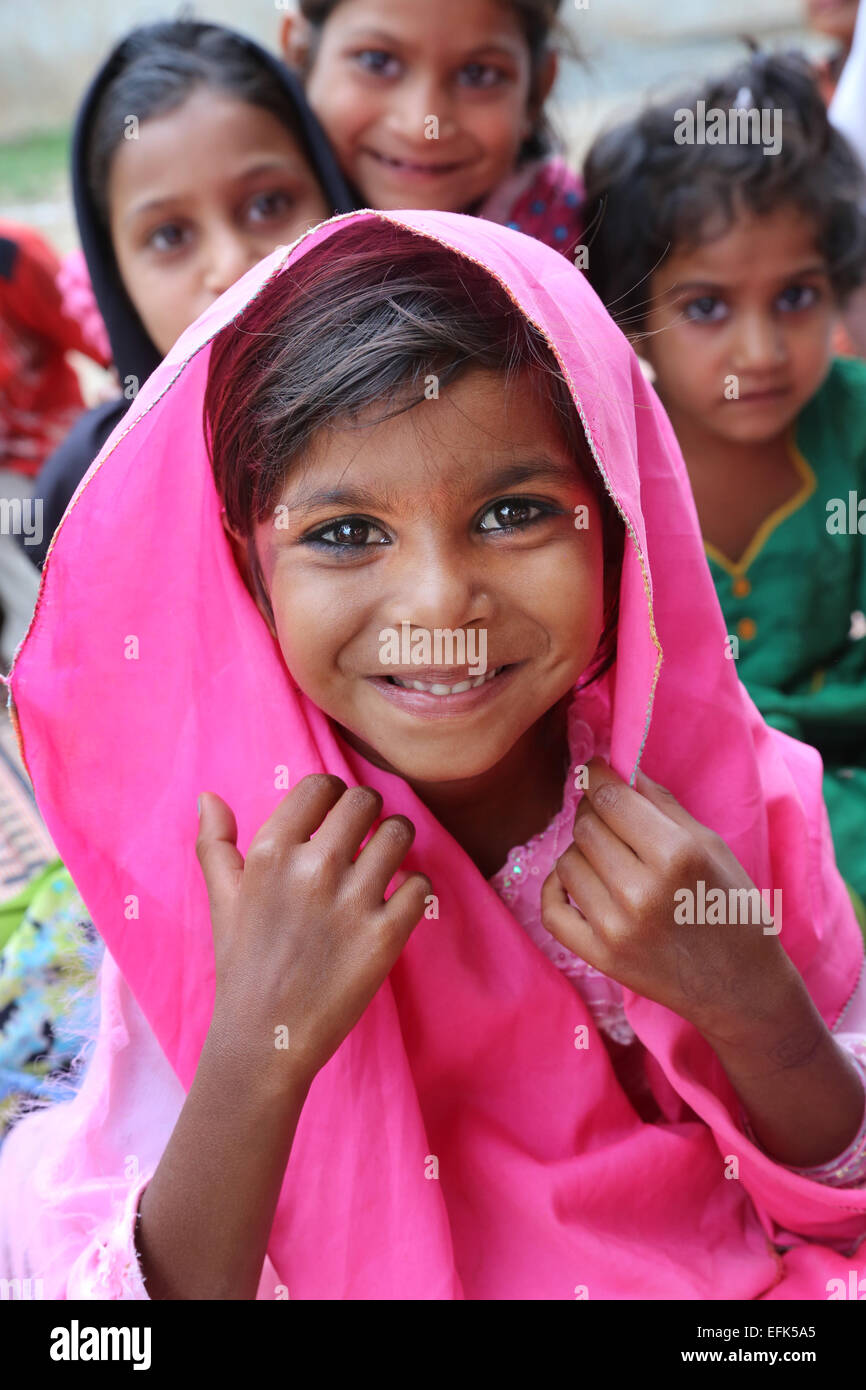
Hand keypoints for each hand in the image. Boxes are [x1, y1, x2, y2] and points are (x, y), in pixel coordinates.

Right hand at [196, 774, 431, 1088]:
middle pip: (366, 801)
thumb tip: (209, 797)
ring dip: (396, 844)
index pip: (322, 785)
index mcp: (271, 852)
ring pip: (399, 834)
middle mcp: (313, 867)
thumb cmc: (243, 965)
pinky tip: (395, 904)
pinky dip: (414, 890)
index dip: (334, 796)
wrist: (266, 1039)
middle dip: (368, 815)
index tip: (335, 818)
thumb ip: (215, 844)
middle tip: (364, 840)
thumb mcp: (221, 901)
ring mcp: (353, 901)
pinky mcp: (386, 935)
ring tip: (383, 866)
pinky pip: (420, 884)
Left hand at [541, 758, 795, 1041]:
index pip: (611, 799)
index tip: (596, 771)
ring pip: (567, 862)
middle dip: (593, 812)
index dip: (597, 777)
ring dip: (581, 851)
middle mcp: (641, 890)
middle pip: (586, 827)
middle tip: (608, 816)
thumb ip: (664, 805)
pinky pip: (552, 910)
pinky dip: (556, 889)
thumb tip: (622, 771)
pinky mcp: (600, 957)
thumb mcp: (712, 847)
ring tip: (607, 856)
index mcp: (676, 855)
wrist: (739, 986)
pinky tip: (576, 881)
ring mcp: (615, 927)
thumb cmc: (731, 909)